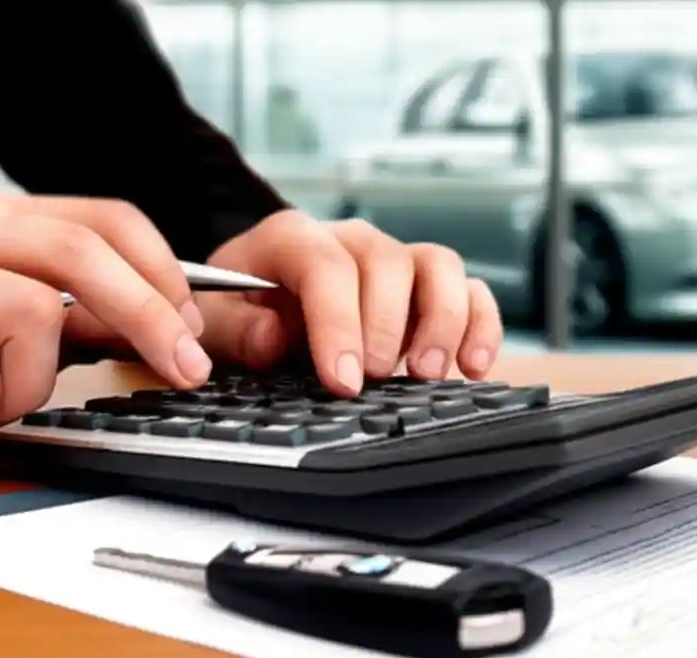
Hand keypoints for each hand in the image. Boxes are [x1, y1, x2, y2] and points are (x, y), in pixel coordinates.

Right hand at [0, 190, 211, 468]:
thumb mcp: (11, 325)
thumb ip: (82, 316)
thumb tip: (175, 329)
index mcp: (0, 221)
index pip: (106, 218)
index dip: (164, 272)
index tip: (195, 330)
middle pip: (81, 252)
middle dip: (148, 315)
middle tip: (187, 370)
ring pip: (34, 316)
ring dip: (30, 383)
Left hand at [195, 209, 502, 395]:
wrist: (256, 308)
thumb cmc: (237, 315)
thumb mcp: (214, 324)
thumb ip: (237, 329)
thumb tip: (276, 336)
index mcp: (292, 239)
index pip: (324, 265)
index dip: (337, 322)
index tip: (341, 379)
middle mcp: (351, 241)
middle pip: (387, 261)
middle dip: (386, 326)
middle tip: (375, 380)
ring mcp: (395, 261)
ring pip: (438, 266)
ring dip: (443, 320)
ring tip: (428, 374)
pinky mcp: (427, 288)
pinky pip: (470, 290)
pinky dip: (481, 324)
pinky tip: (475, 366)